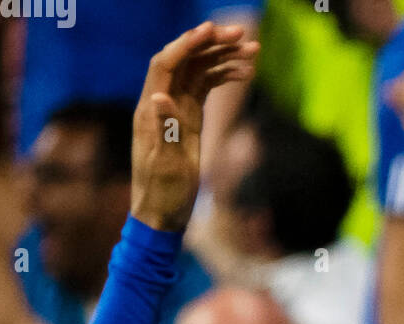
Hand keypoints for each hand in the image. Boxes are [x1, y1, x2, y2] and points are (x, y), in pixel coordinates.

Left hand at [131, 22, 258, 231]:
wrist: (162, 213)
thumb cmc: (163, 193)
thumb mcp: (167, 166)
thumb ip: (166, 130)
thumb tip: (162, 96)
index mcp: (151, 110)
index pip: (166, 65)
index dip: (187, 44)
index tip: (211, 31)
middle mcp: (161, 102)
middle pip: (185, 61)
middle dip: (211, 44)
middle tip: (242, 35)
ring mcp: (176, 109)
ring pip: (198, 72)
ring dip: (222, 57)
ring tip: (252, 51)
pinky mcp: (189, 118)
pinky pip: (205, 88)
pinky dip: (224, 77)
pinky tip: (244, 73)